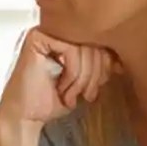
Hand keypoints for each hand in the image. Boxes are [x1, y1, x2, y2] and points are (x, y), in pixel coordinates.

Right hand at [0, 28, 117, 130]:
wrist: (25, 117)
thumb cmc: (51, 100)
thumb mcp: (85, 80)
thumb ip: (99, 65)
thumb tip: (121, 59)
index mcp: (68, 35)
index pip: (99, 38)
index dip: (105, 63)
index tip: (100, 85)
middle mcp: (57, 28)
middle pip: (94, 41)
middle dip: (96, 73)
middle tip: (88, 95)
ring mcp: (46, 30)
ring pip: (85, 46)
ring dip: (84, 78)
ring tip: (74, 95)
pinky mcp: (37, 38)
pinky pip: (71, 49)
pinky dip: (73, 73)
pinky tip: (63, 88)